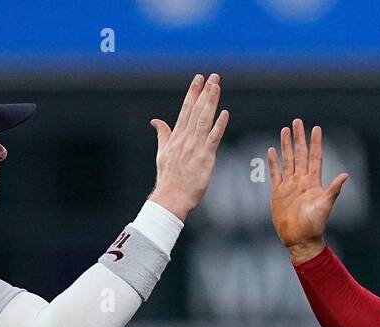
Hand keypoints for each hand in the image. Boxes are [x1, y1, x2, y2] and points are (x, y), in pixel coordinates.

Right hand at [147, 73, 228, 220]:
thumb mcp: (162, 153)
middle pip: (196, 111)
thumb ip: (163, 135)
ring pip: (204, 120)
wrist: (170, 198)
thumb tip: (155, 121)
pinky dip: (219, 125)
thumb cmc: (168, 179)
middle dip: (205, 92)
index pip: (186, 110)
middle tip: (213, 77)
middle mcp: (185, 139)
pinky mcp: (205, 158)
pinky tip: (224, 113)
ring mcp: (195, 148)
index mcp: (176, 137)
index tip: (199, 79)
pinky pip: (213, 139)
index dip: (193, 93)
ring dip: (211, 102)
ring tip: (217, 87)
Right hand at [268, 117, 349, 264]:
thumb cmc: (314, 225)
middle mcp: (301, 181)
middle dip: (299, 138)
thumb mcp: (325, 206)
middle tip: (297, 122)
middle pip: (300, 154)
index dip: (315, 143)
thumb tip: (345, 175)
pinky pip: (275, 174)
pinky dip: (274, 163)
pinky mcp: (279, 193)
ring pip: (288, 160)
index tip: (316, 128)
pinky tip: (272, 151)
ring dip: (286, 146)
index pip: (314, 157)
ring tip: (284, 131)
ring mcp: (289, 186)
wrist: (299, 239)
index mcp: (313, 182)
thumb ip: (333, 190)